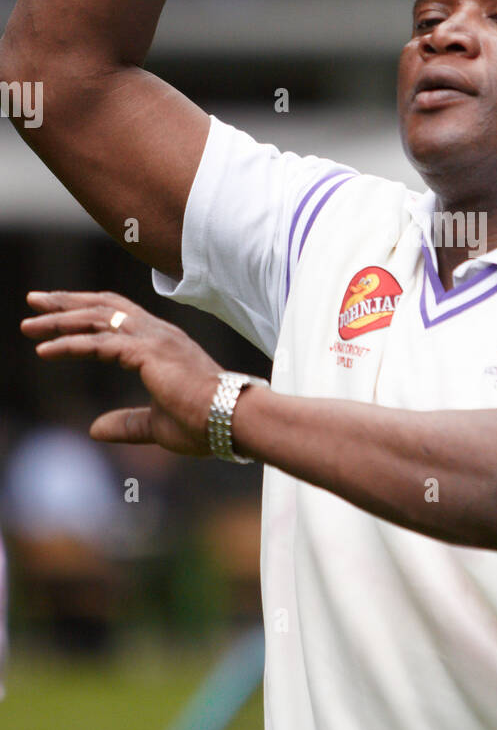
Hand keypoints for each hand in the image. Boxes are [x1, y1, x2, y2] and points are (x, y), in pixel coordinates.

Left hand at [21, 290, 224, 456]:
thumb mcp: (157, 424)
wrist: (233, 420)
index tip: (56, 311)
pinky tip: (45, 350)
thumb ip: (127, 423)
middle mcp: (157, 333)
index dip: (85, 310)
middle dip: (66, 302)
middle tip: (34, 300)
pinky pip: (99, 344)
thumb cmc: (205, 423)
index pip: (118, 314)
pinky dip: (70, 345)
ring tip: (29, 325)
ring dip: (59, 320)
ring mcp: (153, 339)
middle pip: (103, 306)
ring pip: (97, 319)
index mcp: (162, 343)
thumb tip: (95, 429)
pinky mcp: (146, 353)